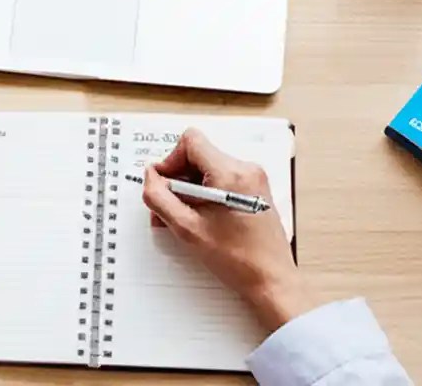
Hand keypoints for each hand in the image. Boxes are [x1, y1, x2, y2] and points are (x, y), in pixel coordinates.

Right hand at [142, 129, 315, 331]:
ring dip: (191, 190)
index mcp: (230, 173)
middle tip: (169, 208)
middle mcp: (246, 169)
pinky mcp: (255, 190)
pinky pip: (222, 180)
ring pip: (208, 169)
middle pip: (199, 155)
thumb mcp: (187, 229)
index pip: (191, 141)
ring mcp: (253, 179)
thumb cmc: (237, 259)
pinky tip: (201, 219)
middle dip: (178, 180)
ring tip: (184, 218)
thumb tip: (150, 177)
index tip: (164, 184)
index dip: (170, 161)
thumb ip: (160, 198)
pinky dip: (206, 195)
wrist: (270, 279)